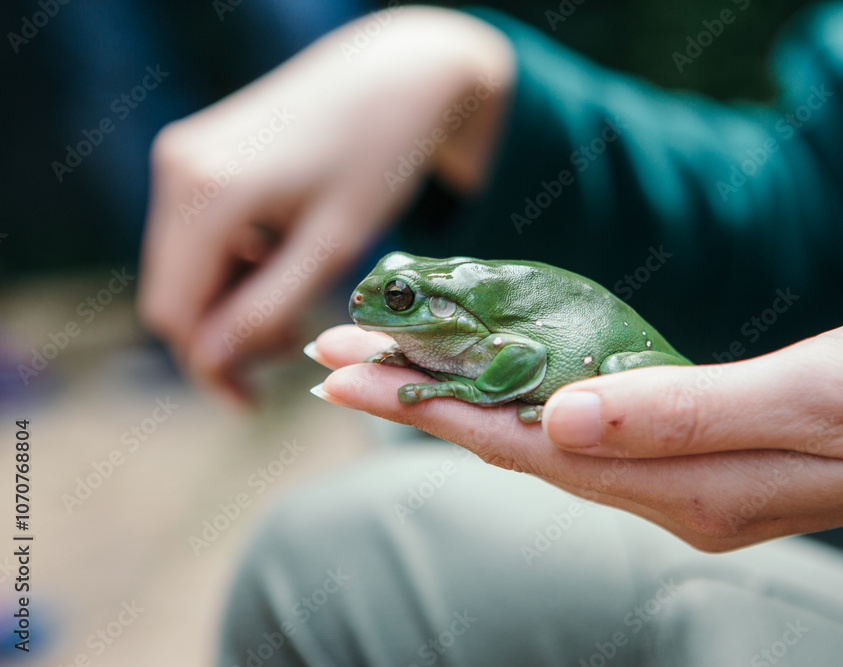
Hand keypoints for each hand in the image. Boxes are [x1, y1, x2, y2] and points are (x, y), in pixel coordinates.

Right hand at [138, 7, 512, 401]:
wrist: (402, 72)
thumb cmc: (382, 156)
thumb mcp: (333, 246)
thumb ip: (268, 307)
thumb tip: (213, 363)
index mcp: (206, 193)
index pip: (176, 313)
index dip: (209, 368)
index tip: (251, 403)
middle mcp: (178, 168)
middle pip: (173, 290)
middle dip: (223, 335)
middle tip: (287, 349)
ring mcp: (185, 153)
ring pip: (185, 263)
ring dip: (229, 300)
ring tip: (295, 306)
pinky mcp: (202, 148)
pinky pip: (199, 230)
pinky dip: (233, 263)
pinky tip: (283, 261)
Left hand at [309, 307, 842, 550]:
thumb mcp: (814, 399)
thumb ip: (685, 414)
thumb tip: (564, 418)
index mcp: (688, 485)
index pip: (525, 444)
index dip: (431, 409)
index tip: (349, 375)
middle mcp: (674, 492)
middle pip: (516, 445)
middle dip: (421, 403)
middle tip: (335, 360)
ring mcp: (687, 478)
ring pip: (545, 438)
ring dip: (463, 400)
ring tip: (392, 366)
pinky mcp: (704, 451)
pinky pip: (592, 428)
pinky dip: (528, 400)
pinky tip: (502, 384)